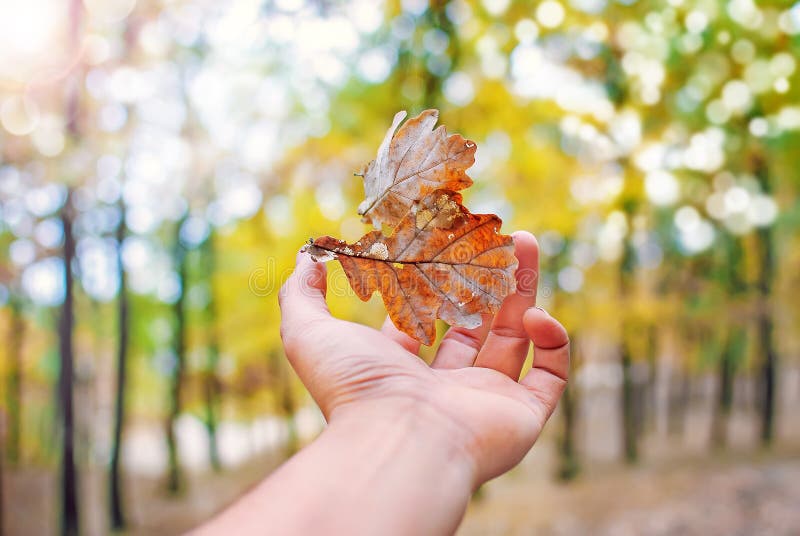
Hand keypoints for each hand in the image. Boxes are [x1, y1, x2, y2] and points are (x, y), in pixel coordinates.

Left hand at [279, 231, 568, 486]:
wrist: (399, 440)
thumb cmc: (355, 388)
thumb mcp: (309, 332)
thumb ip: (301, 294)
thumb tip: (306, 258)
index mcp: (402, 370)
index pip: (425, 322)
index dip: (439, 282)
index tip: (452, 245)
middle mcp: (445, 386)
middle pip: (476, 324)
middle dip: (490, 279)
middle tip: (503, 239)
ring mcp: (486, 401)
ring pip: (516, 340)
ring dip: (524, 292)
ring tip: (528, 245)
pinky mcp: (522, 416)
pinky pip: (549, 376)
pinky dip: (552, 343)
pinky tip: (538, 316)